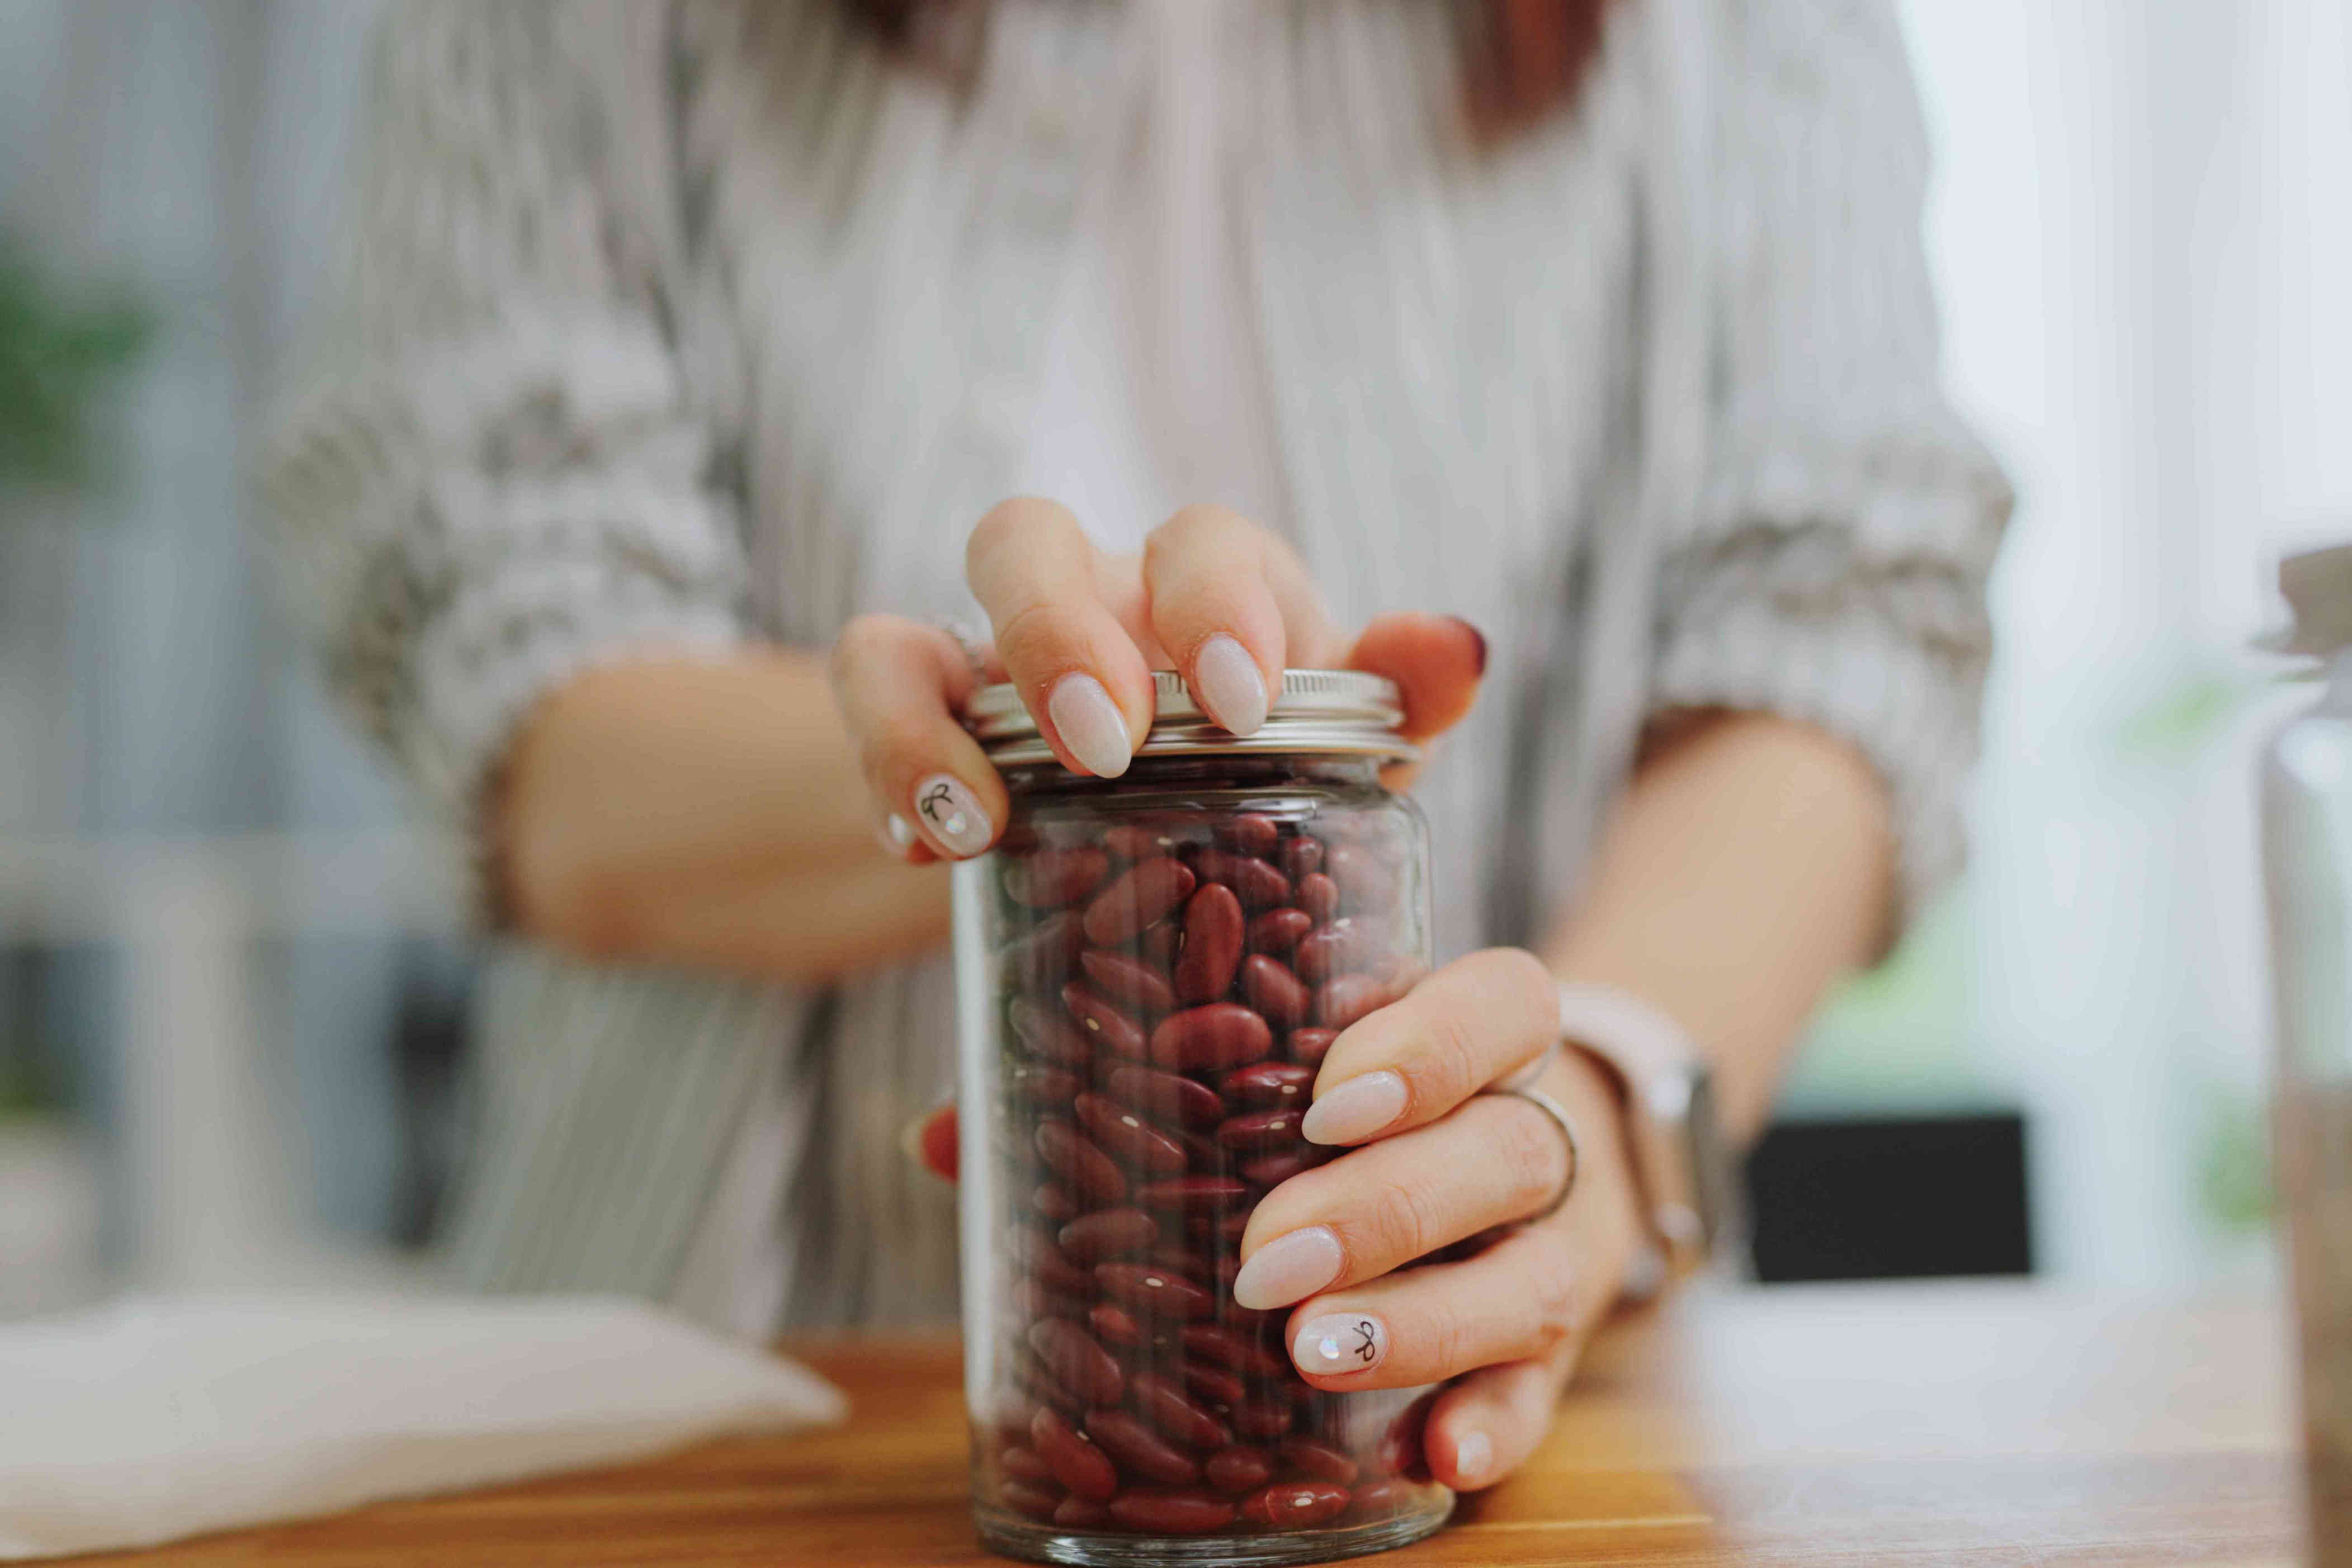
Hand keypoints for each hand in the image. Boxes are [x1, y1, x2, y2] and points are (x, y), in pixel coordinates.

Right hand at [828, 497, 1484, 859]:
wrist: (1139, 855)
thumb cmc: (1262, 783)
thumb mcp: (1340, 761)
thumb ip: (1397, 706)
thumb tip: (1462, 650)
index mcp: (1208, 594)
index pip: (1204, 543)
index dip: (1217, 603)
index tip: (1238, 705)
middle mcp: (1093, 593)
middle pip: (1036, 535)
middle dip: (1062, 631)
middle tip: (1106, 745)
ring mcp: (992, 641)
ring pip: (926, 616)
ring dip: (949, 700)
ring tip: (986, 815)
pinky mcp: (920, 701)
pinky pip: (876, 677)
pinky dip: (892, 751)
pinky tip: (927, 846)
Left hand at [906, 948, 1647, 1491]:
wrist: (1527, 1151)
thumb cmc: (1347, 1105)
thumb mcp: (1279, 1067)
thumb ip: (1123, 1085)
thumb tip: (939, 1136)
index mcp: (1473, 1035)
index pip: (1501, 1003)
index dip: (1432, 1043)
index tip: (1328, 1098)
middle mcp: (1530, 1134)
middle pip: (1507, 1145)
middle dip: (1386, 1203)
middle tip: (1267, 1257)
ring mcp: (1552, 1246)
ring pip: (1530, 1275)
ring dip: (1425, 1320)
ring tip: (1315, 1354)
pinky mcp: (1552, 1350)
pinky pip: (1544, 1393)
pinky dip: (1494, 1423)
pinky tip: (1434, 1455)